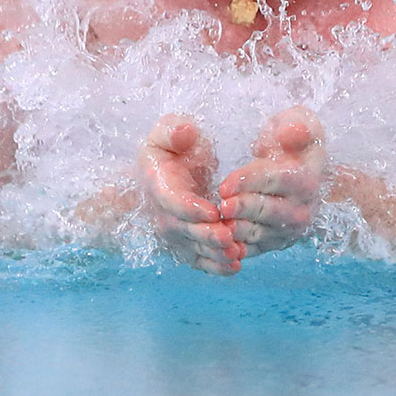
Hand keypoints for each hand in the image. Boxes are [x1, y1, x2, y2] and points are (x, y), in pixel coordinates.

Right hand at [138, 115, 242, 275]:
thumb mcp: (168, 130)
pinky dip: (215, 266)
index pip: (171, 200)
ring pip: (192, 248)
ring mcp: (174, 231)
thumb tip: (184, 133)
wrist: (169, 170)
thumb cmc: (173, 148)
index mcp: (157, 183)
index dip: (190, 208)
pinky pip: (198, 259)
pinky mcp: (186, 243)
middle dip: (205, 236)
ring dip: (213, 254)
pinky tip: (235, 266)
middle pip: (182, 230)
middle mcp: (162, 212)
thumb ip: (173, 129)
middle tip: (228, 237)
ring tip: (237, 254)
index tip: (213, 211)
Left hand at [218, 107, 326, 259]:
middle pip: (269, 211)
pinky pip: (253, 249)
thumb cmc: (292, 141)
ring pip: (259, 233)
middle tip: (222, 206)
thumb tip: (292, 133)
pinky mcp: (274, 243)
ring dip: (237, 230)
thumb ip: (294, 124)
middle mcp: (302, 208)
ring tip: (218, 224)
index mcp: (307, 178)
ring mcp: (288, 230)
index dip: (250, 182)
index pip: (278, 180)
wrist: (298, 169)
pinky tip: (218, 241)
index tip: (225, 184)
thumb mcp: (299, 122)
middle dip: (244, 209)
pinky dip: (235, 247)